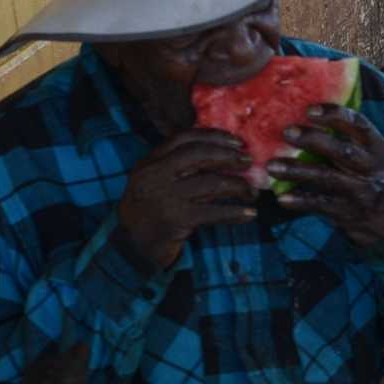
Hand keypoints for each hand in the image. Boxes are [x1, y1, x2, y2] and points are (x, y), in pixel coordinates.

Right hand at [115, 130, 257, 268]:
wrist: (131, 247)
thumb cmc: (150, 212)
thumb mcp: (155, 183)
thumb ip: (178, 167)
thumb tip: (222, 154)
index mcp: (150, 162)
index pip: (184, 138)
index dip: (213, 136)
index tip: (236, 141)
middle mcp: (155, 175)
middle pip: (199, 155)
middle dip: (229, 156)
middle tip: (248, 161)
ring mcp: (166, 196)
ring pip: (212, 183)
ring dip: (238, 186)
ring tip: (252, 192)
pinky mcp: (177, 219)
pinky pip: (215, 212)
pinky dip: (236, 213)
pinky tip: (250, 214)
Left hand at [275, 105, 383, 249]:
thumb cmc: (381, 180)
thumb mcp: (380, 156)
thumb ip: (356, 139)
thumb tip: (314, 114)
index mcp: (379, 149)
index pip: (359, 125)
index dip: (334, 115)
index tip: (310, 110)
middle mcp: (373, 169)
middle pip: (343, 152)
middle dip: (313, 140)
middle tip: (287, 132)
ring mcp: (361, 193)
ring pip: (328, 179)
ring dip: (298, 171)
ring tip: (272, 166)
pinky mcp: (349, 213)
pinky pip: (322, 205)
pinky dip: (301, 201)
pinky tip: (282, 198)